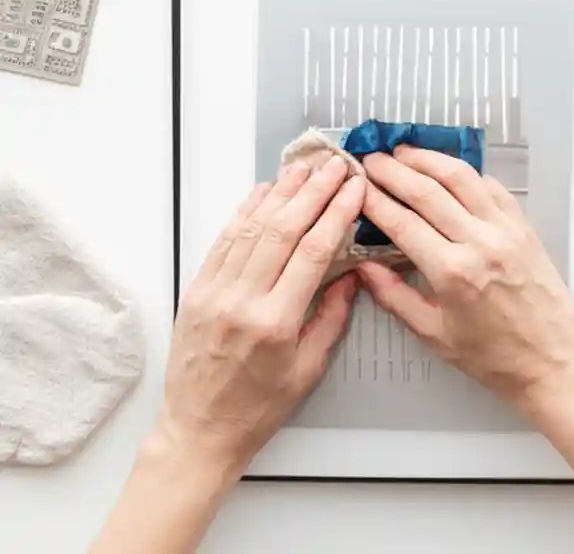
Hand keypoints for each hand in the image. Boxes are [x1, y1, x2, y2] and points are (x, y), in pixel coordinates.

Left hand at [152, 156, 364, 470]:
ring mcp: (214, 292)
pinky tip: (262, 193)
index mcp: (275, 322)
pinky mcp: (197, 290)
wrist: (199, 429)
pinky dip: (244, 212)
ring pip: (251, 228)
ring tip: (303, 168)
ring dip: (280, 193)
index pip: (313, 251)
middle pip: (282, 229)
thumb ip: (331, 318)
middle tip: (335, 167)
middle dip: (313, 192)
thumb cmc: (256, 408)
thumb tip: (349, 276)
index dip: (336, 214)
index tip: (354, 190)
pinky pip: (223, 241)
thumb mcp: (308, 369)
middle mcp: (241, 300)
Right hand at [357, 146, 573, 407]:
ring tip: (404, 152)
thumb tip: (363, 267)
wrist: (554, 359)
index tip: (356, 184)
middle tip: (370, 159)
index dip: (374, 198)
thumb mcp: (434, 334)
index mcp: (452, 272)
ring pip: (462, 178)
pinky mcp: (524, 227)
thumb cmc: (495, 357)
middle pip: (428, 190)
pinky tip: (449, 171)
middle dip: (393, 170)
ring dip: (429, 159)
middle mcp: (479, 243)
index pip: (402, 222)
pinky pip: (492, 188)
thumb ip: (395, 297)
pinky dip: (467, 174)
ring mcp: (505, 231)